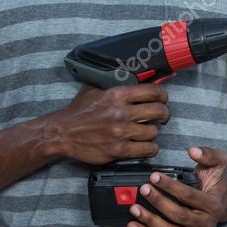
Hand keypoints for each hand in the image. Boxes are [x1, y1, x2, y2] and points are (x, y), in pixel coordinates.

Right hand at [51, 83, 170, 165]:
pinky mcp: (119, 150)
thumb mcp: (94, 89)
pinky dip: (150, 148)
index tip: (162, 100)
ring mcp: (121, 132)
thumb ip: (113, 83)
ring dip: (153, 133)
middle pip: (159, 111)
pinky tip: (145, 146)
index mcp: (117, 94)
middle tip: (162, 117)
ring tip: (147, 132)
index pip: (153, 91)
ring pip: (154, 132)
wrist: (62, 133)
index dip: (162, 96)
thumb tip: (133, 77)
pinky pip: (147, 150)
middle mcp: (121, 112)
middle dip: (164, 114)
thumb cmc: (78, 112)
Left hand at [126, 145, 226, 226]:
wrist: (224, 201)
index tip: (155, 176)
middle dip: (158, 202)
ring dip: (150, 220)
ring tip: (135, 208)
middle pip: (178, 215)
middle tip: (144, 189)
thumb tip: (193, 151)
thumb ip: (208, 154)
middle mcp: (206, 223)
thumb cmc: (217, 182)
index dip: (170, 186)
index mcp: (214, 205)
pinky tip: (133, 225)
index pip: (188, 196)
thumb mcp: (219, 163)